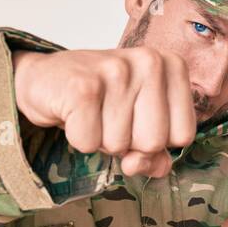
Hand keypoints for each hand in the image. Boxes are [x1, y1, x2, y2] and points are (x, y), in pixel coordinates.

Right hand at [12, 47, 197, 177]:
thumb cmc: (98, 102)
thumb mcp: (137, 124)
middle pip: (154, 142)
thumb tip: (139, 164)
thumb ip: (155, 153)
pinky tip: (73, 114)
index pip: (183, 135)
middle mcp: (150, 61)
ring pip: (119, 145)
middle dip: (127, 143)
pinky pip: (89, 143)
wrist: (44, 79)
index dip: (154, 142)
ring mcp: (116, 71)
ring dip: (99, 139)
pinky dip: (77, 138)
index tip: (134, 122)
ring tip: (91, 113)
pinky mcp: (83, 87)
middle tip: (108, 117)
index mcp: (172, 66)